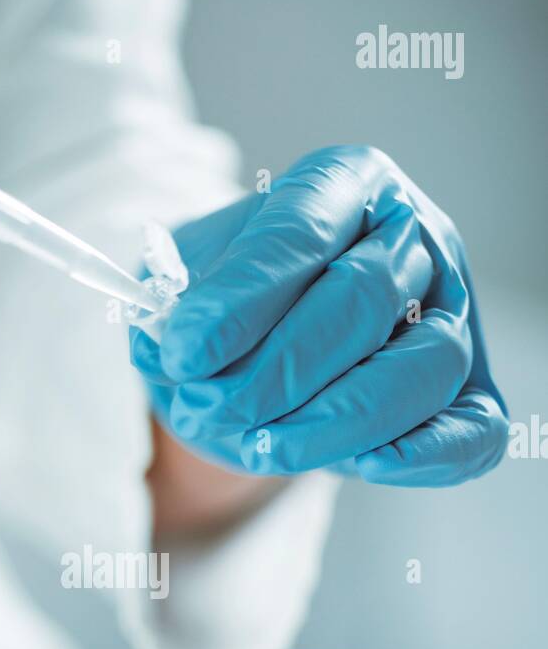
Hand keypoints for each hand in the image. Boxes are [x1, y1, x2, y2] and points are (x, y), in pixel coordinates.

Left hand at [131, 146, 507, 484]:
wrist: (251, 354)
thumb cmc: (223, 309)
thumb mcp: (182, 287)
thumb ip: (177, 304)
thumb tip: (172, 343)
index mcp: (344, 182)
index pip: (301, 231)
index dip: (242, 296)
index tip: (185, 351)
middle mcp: (412, 237)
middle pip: (364, 299)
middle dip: (278, 370)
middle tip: (211, 410)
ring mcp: (452, 312)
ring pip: (425, 365)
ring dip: (337, 418)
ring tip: (260, 447)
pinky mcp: (468, 390)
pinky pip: (475, 428)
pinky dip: (429, 453)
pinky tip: (368, 466)